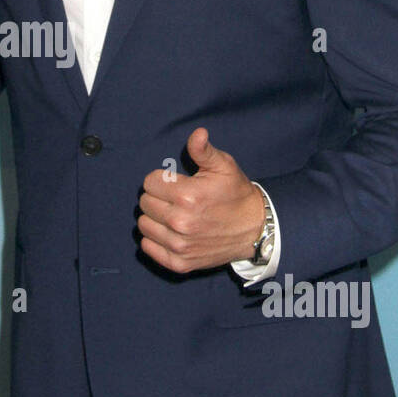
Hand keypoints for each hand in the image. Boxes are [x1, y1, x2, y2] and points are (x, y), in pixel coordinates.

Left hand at [137, 128, 263, 272]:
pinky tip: (168, 232)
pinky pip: (148, 248)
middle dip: (157, 197)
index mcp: (187, 196)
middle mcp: (180, 222)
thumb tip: (197, 133)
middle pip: (144, 203)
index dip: (161, 180)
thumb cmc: (236, 194)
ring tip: (172, 214)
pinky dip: (154, 240)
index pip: (149, 183)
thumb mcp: (224, 166)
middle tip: (175, 199)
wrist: (254, 228)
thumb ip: (203, 150)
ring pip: (143, 225)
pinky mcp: (180, 262)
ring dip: (154, 218)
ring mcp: (180, 245)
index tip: (175, 183)